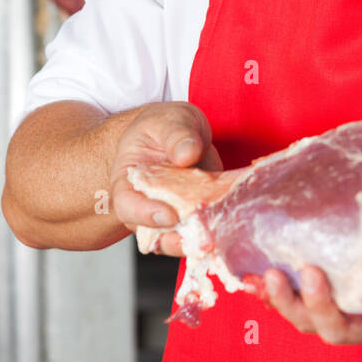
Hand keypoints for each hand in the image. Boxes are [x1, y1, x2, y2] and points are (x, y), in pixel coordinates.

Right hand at [110, 102, 222, 256]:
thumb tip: (186, 154)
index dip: (144, 215)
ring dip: (200, 241)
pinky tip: (234, 221)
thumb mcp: (168, 120)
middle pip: (154, 234)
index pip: (127, 206)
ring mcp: (173, 213)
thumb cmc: (163, 126)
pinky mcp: (198, 214)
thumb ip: (176, 135)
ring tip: (219, 235)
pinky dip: (218, 230)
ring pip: (181, 238)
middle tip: (198, 238)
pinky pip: (204, 229)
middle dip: (175, 241)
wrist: (178, 132)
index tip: (168, 215)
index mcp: (129, 182)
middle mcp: (148, 205)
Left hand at [258, 260, 361, 344]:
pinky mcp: (337, 305)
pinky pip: (301, 308)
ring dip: (293, 303)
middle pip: (348, 333)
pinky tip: (253, 274)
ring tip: (275, 275)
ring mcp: (358, 321)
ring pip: (319, 326)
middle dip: (326, 307)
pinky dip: (277, 295)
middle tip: (311, 274)